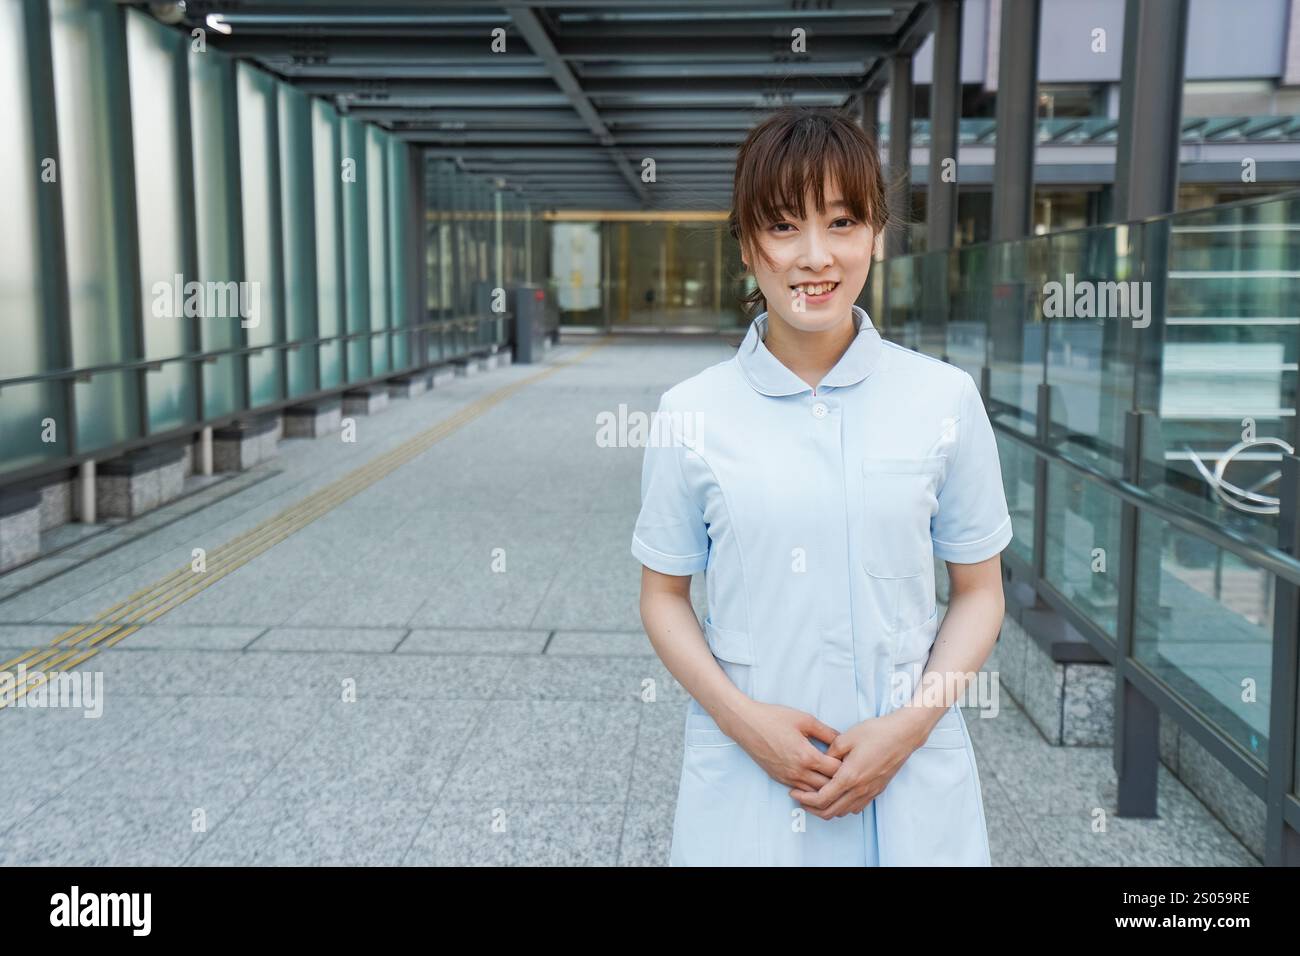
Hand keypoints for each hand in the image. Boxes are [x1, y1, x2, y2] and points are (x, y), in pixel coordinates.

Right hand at [724, 700, 843, 792]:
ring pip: (815, 792)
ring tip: (835, 777)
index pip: (837, 771)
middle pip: (828, 786)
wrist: (746, 724)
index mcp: (807, 756)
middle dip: (840, 780)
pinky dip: (812, 788)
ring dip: (826, 786)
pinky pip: (801, 790)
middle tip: (847, 770)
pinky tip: (817, 779)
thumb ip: (827, 732)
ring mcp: (788, 778)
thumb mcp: (805, 719)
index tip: (852, 759)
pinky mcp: (779, 779)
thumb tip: (843, 741)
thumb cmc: (774, 718)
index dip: (847, 766)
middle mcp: (798, 772)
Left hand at [788, 710, 919, 819]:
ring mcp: (870, 792)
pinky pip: (856, 807)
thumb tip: (820, 762)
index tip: (794, 793)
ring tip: (816, 797)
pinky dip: (842, 806)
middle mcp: (860, 789)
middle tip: (800, 799)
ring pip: (844, 812)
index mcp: (850, 777)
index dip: (805, 799)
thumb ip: (829, 753)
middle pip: (831, 811)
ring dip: (827, 809)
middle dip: (812, 808)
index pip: (822, 799)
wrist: (903, 735)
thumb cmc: (876, 733)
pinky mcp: (877, 790)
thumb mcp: (846, 738)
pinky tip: (837, 795)